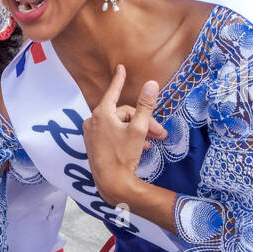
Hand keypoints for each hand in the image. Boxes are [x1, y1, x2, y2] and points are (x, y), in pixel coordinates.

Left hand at [83, 65, 167, 206]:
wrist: (111, 183)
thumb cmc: (123, 156)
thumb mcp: (139, 129)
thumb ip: (146, 106)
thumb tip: (152, 83)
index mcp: (101, 114)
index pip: (113, 91)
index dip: (119, 79)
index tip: (121, 68)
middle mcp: (93, 121)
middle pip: (123, 113)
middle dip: (143, 120)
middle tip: (160, 132)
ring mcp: (91, 134)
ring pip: (119, 125)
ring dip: (138, 130)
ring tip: (153, 141)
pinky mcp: (93, 145)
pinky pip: (112, 134)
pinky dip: (127, 137)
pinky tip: (141, 146)